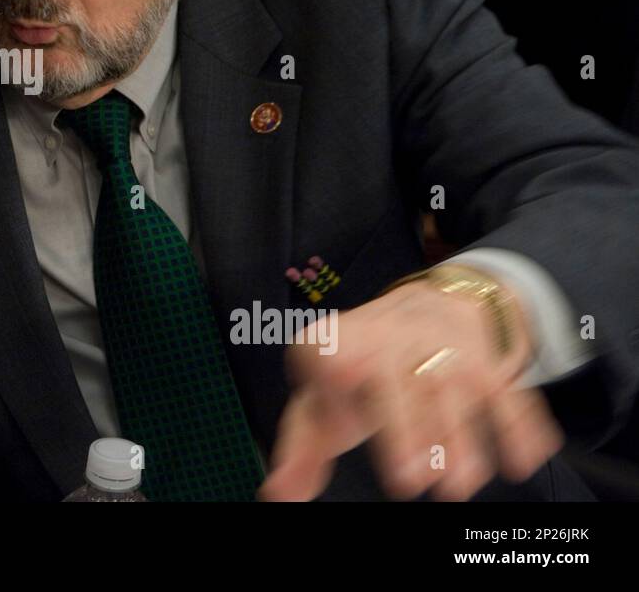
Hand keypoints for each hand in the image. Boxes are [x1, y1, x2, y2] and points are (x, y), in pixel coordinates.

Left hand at [259, 266, 563, 501]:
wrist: (424, 306)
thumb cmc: (360, 369)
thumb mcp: (322, 400)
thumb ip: (301, 450)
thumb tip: (277, 495)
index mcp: (338, 345)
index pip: (331, 358)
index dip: (334, 374)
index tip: (336, 405)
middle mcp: (390, 339)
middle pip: (399, 383)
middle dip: (408, 430)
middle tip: (412, 480)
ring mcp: (442, 346)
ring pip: (453, 388)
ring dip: (462, 436)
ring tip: (461, 483)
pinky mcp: (485, 360)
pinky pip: (506, 390)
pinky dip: (518, 424)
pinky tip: (523, 459)